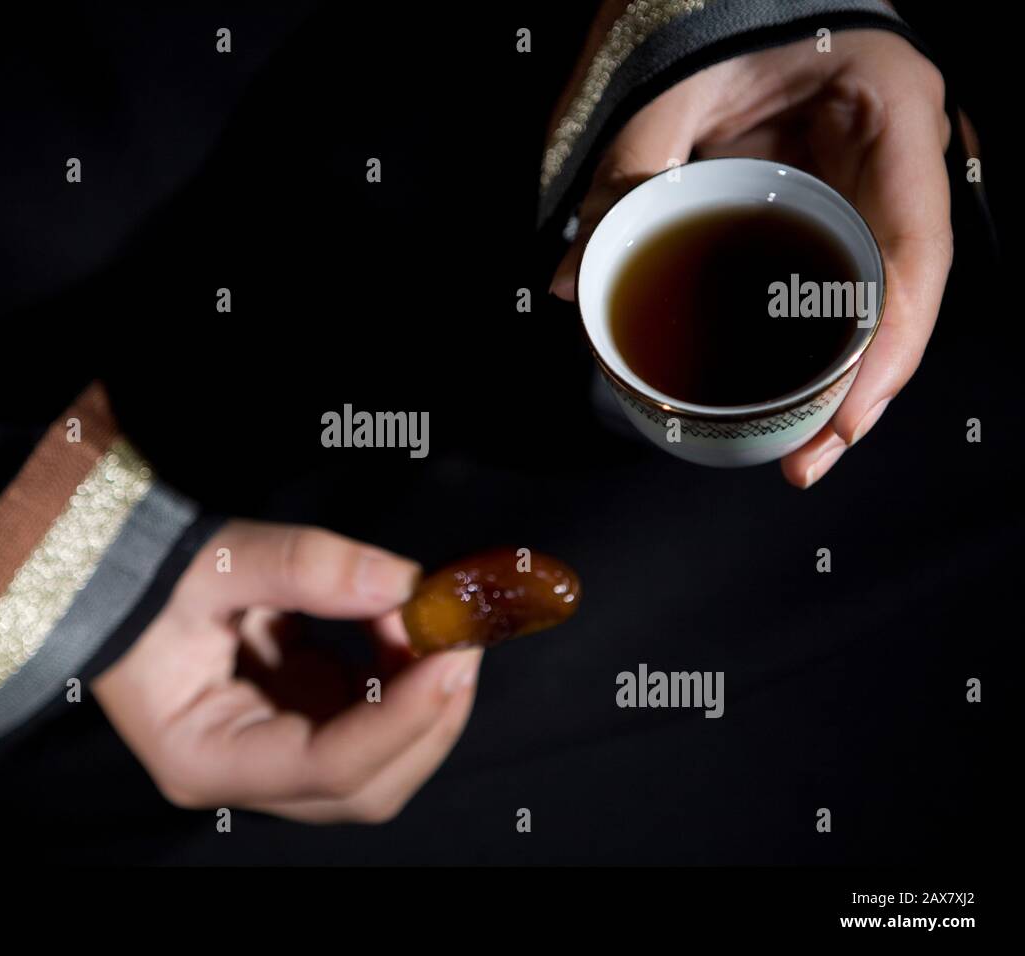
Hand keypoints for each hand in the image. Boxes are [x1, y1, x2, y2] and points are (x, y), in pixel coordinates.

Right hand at [93, 520, 481, 822]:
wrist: (104, 570)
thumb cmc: (139, 576)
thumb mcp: (214, 561)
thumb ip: (304, 567)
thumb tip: (400, 583)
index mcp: (205, 756)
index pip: (328, 766)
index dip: (402, 715)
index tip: (454, 652)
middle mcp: (243, 770)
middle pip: (365, 786)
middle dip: (429, 717)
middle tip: (465, 639)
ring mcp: (272, 748)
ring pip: (376, 757)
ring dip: (419, 692)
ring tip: (428, 614)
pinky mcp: (292, 716)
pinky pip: (365, 713)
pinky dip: (396, 671)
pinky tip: (396, 618)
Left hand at [550, 29, 952, 486]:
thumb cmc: (718, 11)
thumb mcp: (673, 83)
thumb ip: (627, 173)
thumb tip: (570, 283)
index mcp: (890, 111)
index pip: (913, 248)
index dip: (888, 346)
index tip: (844, 415)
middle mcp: (892, 158)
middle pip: (900, 293)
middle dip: (861, 389)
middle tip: (809, 459)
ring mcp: (864, 186)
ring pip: (868, 300)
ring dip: (834, 380)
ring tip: (797, 448)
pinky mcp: (822, 207)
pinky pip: (824, 283)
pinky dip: (800, 342)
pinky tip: (779, 394)